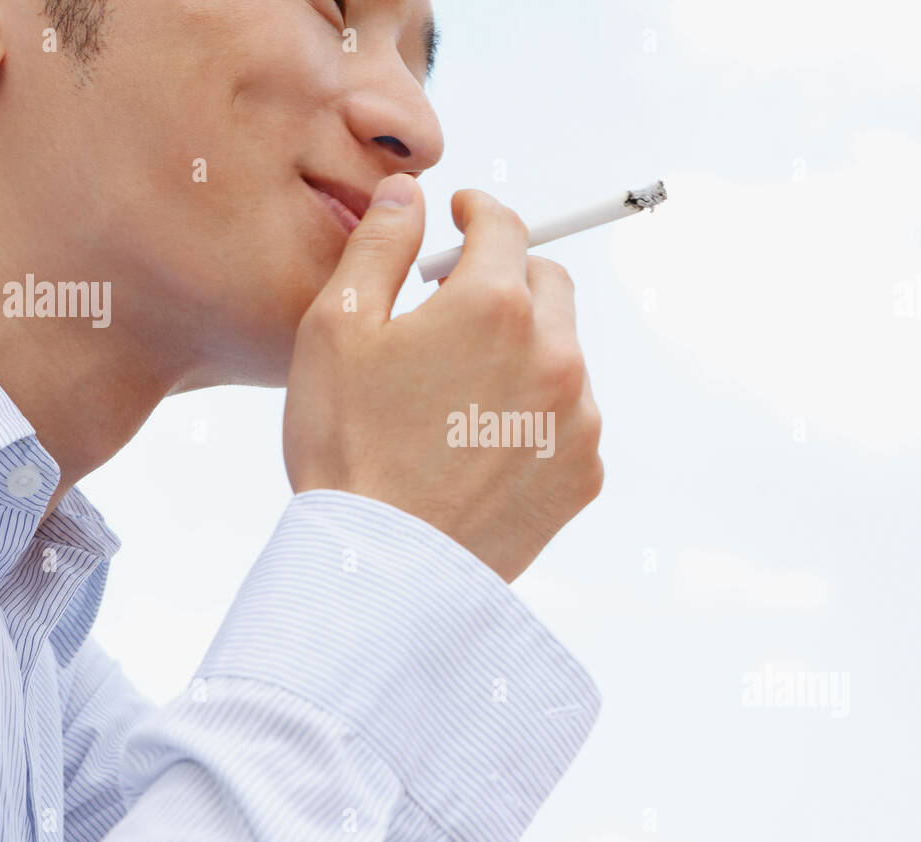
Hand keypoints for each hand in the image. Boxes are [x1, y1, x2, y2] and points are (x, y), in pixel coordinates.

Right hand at [283, 173, 602, 582]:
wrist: (382, 569)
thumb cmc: (347, 448)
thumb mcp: (336, 329)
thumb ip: (381, 245)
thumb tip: (412, 193)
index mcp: (495, 305)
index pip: (504, 226)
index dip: (478, 212)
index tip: (462, 218)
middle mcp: (555, 354)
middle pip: (547, 283)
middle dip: (507, 278)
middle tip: (455, 305)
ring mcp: (578, 418)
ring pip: (562, 352)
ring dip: (524, 348)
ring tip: (463, 388)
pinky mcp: (584, 473)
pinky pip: (571, 417)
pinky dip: (538, 411)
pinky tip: (485, 439)